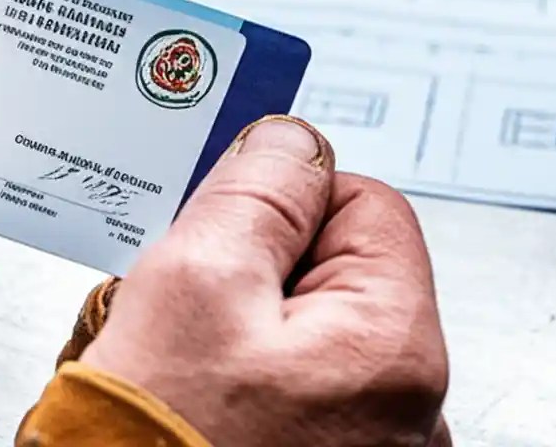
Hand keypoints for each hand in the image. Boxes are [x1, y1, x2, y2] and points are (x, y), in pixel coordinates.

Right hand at [67, 116, 450, 445]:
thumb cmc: (154, 441)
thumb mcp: (197, 279)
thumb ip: (257, 193)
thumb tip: (291, 139)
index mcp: (392, 347)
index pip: (363, 204)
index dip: (282, 194)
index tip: (221, 208)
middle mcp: (401, 406)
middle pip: (328, 269)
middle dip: (247, 262)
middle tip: (183, 288)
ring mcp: (359, 442)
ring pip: (295, 328)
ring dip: (233, 319)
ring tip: (175, 348)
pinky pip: (284, 383)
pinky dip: (234, 371)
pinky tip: (186, 386)